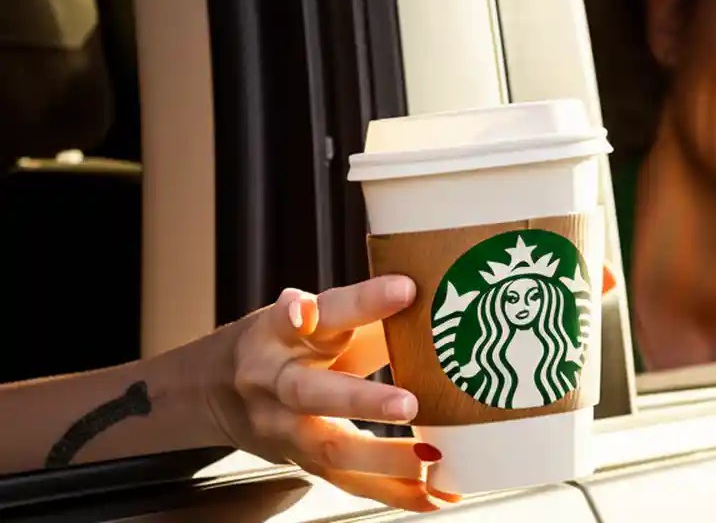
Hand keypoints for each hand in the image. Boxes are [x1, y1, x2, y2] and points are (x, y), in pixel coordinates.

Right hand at [207, 276, 458, 511]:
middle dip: (361, 400)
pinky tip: (431, 495)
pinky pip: (348, 482)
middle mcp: (275, 381)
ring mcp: (284, 428)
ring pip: (329, 448)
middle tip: (409, 403)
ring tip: (430, 461)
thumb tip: (432, 301)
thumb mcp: (313, 319)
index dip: (363, 301)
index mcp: (283, 331)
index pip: (326, 311)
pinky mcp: (302, 461)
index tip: (405, 289)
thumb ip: (363, 315)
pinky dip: (393, 492)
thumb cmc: (281, 344)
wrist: (213, 390)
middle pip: (310, 392)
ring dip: (383, 458)